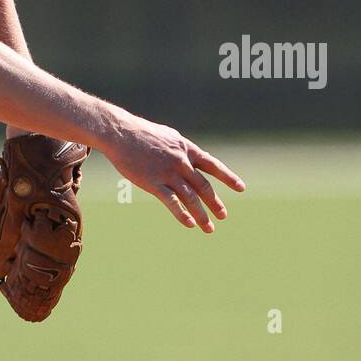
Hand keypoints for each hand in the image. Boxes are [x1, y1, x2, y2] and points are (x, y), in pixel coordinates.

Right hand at [101, 114, 245, 231]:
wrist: (120, 133)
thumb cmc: (140, 133)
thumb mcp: (168, 136)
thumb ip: (180, 149)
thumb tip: (190, 155)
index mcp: (186, 149)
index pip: (213, 165)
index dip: (228, 177)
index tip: (241, 188)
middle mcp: (181, 162)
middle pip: (203, 186)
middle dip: (215, 203)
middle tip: (223, 216)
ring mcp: (167, 173)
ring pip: (190, 197)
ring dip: (201, 214)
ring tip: (208, 228)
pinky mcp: (152, 182)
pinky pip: (171, 201)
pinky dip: (181, 213)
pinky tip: (189, 224)